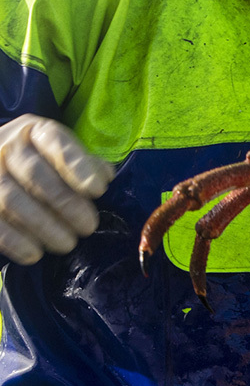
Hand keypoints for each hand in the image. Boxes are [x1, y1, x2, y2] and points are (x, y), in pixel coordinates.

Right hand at [0, 114, 114, 264]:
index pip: (55, 142)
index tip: (98, 190)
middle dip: (66, 203)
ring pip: (12, 200)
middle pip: (36, 175)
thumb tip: (105, 176)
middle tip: (89, 226)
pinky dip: (14, 241)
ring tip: (67, 244)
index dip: (78, 166)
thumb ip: (85, 163)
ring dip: (43, 226)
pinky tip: (34, 254)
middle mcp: (6, 148)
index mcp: (34, 131)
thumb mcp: (62, 154)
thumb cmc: (41, 162)